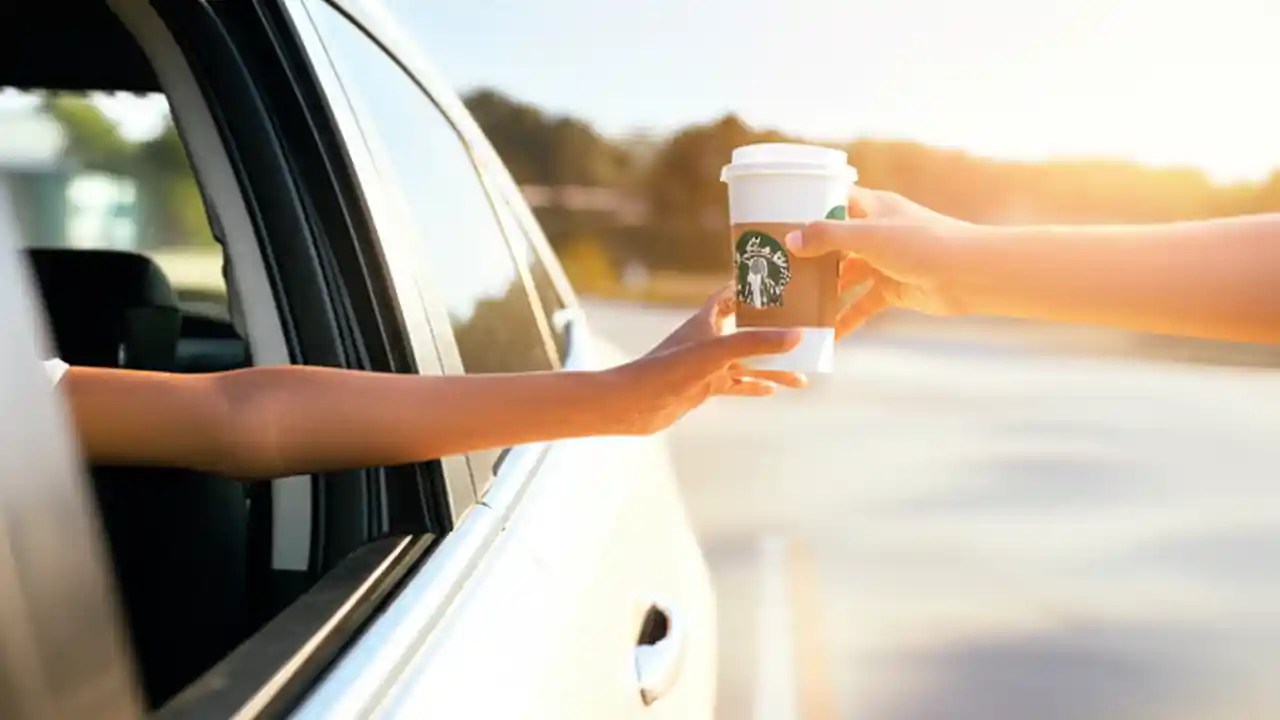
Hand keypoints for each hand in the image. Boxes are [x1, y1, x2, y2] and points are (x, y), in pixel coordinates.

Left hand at [602, 287, 805, 434]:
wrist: (633, 405)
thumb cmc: (667, 371)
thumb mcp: (717, 353)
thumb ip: (756, 343)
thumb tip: (797, 335)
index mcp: (707, 320)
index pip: (734, 294)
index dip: (754, 286)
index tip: (781, 281)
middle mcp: (709, 339)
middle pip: (748, 330)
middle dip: (776, 332)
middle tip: (806, 332)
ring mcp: (707, 364)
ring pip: (748, 363)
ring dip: (774, 368)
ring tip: (804, 378)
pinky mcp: (703, 387)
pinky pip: (737, 385)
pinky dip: (755, 386)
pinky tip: (773, 390)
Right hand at [785, 187, 975, 336]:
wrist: (968, 274)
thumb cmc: (923, 244)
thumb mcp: (869, 236)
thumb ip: (828, 237)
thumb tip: (791, 240)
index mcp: (870, 206)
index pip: (830, 199)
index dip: (803, 205)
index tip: (773, 216)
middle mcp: (874, 231)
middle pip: (831, 242)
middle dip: (806, 256)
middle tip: (773, 268)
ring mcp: (882, 261)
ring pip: (843, 276)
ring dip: (821, 291)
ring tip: (791, 304)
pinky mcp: (892, 289)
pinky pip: (860, 305)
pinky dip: (845, 320)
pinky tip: (826, 336)